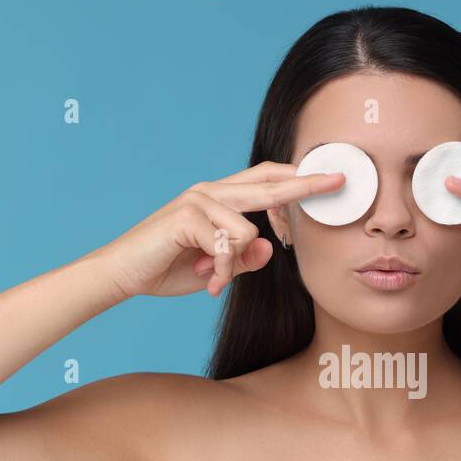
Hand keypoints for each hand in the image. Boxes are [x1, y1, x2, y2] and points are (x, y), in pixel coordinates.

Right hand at [96, 162, 344, 298]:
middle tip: (338, 181)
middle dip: (306, 185)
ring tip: (212, 280)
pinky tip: (206, 279)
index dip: (296, 181)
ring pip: (247, 230)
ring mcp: (197, 199)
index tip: (329, 181)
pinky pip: (226, 245)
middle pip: (268, 184)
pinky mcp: (186, 216)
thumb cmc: (167, 268)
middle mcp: (210, 191)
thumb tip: (271, 248)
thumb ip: (243, 258)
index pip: (265, 181)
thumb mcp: (216, 268)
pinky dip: (219, 270)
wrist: (122, 273)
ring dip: (232, 266)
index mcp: (218, 197)